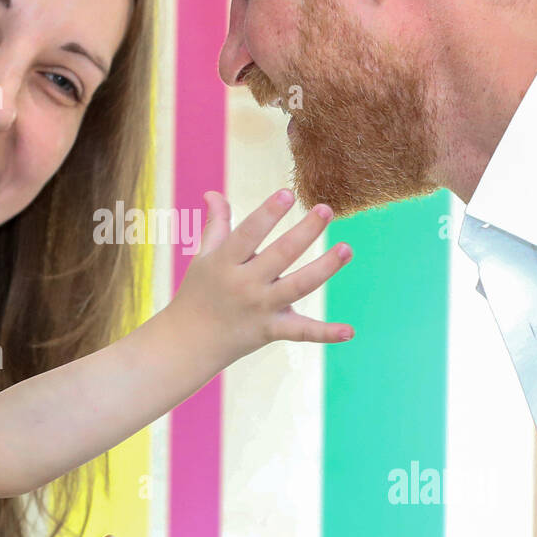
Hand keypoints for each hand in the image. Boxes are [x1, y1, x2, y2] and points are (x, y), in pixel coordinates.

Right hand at [171, 189, 353, 364]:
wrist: (188, 342)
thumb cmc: (197, 293)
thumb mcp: (203, 257)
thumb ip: (215, 224)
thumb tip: (213, 193)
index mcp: (225, 262)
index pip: (249, 233)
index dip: (268, 213)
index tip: (287, 194)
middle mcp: (244, 284)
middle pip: (280, 255)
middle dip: (305, 232)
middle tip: (326, 210)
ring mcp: (260, 308)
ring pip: (298, 286)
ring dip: (325, 268)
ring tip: (347, 249)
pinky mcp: (271, 331)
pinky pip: (301, 332)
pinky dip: (326, 333)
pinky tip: (349, 331)